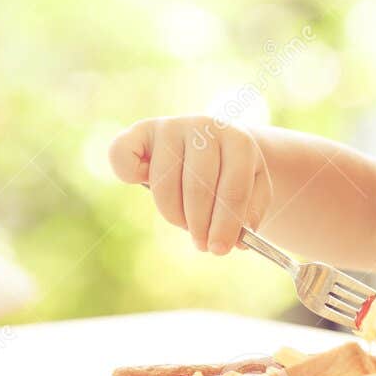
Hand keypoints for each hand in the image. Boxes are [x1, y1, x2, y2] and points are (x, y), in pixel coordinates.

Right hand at [108, 116, 271, 254]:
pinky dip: (128, 173)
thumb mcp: (253, 192)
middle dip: (199, 224)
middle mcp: (205, 127)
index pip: (233, 189)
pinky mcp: (143, 130)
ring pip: (164, 181)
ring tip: (185, 222)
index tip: (219, 249)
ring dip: (173, 213)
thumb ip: (248, 216)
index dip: (225, 225)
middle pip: (197, 187)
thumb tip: (233, 241)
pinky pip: (122, 153)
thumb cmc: (234, 173)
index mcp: (240, 142)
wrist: (216, 142)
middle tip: (201, 243)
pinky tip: (143, 181)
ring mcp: (172, 126)